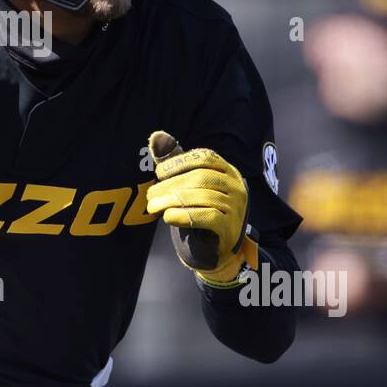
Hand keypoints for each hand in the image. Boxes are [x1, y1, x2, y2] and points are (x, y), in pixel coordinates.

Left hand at [146, 130, 257, 286]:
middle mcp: (236, 186)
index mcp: (227, 171)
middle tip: (150, 196)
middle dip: (171, 185)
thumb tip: (156, 136)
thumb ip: (173, 162)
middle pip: (201, 177)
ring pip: (202, 197)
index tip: (159, 173)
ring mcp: (236, 207)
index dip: (180, 162)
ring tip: (153, 207)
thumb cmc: (199, 211)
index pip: (205, 157)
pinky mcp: (230, 227)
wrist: (214, 250)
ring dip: (172, 201)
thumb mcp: (187, 185)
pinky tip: (167, 217)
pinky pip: (206, 217)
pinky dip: (183, 215)